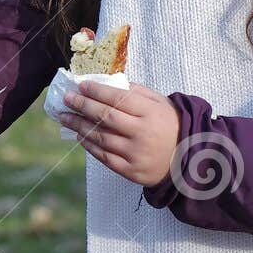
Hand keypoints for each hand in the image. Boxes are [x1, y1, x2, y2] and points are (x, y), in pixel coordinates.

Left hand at [60, 80, 180, 187]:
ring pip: (101, 138)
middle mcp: (142, 133)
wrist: (187, 160)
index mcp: (151, 113)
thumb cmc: (170, 126)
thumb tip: (107, 82)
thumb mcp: (161, 104)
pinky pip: (105, 157)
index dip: (97, 91)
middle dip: (83, 106)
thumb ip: (136, 92)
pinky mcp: (131, 171)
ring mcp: (136, 154)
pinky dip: (89, 146)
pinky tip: (79, 136)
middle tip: (67, 99)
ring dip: (80, 126)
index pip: (118, 98)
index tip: (81, 86)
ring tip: (65, 117)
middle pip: (106, 117)